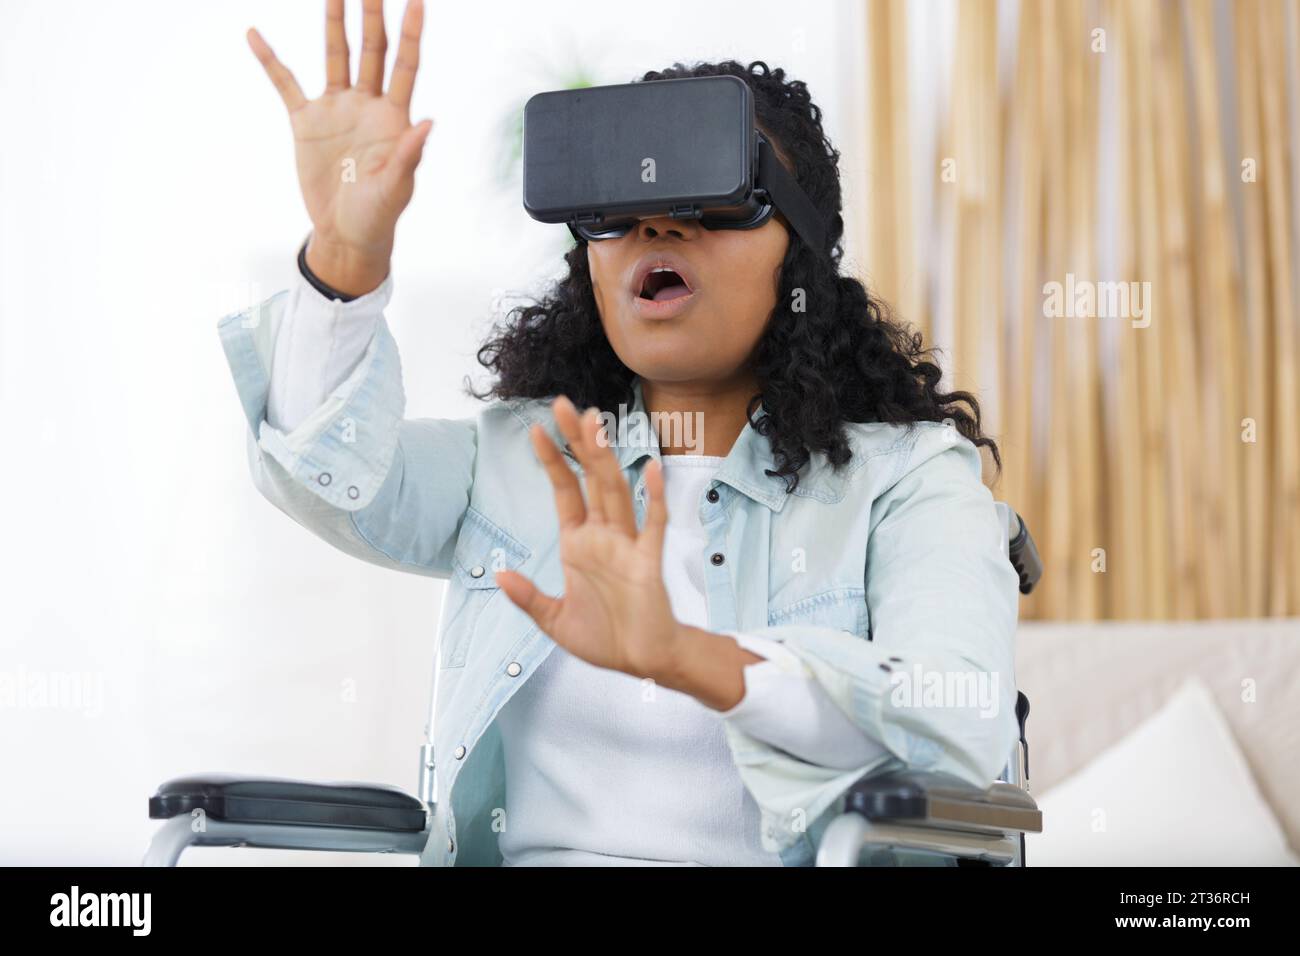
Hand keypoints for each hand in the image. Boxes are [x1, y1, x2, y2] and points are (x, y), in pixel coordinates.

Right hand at [247, 0, 432, 295]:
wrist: (346, 234)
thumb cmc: (378, 215)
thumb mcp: (396, 189)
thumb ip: (409, 155)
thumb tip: (428, 122)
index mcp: (393, 118)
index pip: (405, 66)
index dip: (411, 34)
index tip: (417, 0)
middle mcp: (366, 105)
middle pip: (372, 50)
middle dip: (373, 15)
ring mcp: (336, 110)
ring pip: (336, 56)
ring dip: (335, 24)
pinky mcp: (307, 123)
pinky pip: (285, 84)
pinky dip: (270, 60)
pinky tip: (255, 34)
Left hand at [495, 396, 684, 680]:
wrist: (641, 661)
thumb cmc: (604, 638)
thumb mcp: (554, 621)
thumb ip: (529, 598)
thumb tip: (500, 575)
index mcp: (579, 545)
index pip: (565, 492)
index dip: (552, 462)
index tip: (537, 431)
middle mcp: (603, 536)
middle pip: (590, 478)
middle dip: (578, 442)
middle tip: (565, 405)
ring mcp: (627, 545)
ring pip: (615, 490)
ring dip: (605, 457)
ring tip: (595, 422)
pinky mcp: (648, 562)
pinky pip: (653, 524)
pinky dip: (653, 497)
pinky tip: (651, 468)